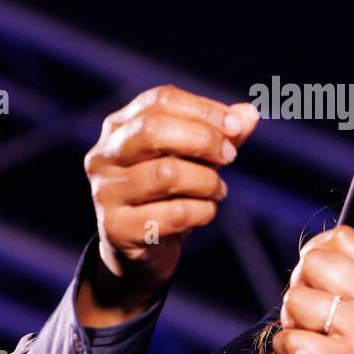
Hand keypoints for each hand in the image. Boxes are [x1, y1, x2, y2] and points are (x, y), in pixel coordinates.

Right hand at [79, 85, 258, 326]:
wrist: (140, 254)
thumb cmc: (169, 195)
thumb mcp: (195, 159)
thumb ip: (220, 135)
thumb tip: (250, 113)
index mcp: (119, 127)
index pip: (160, 99)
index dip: (204, 109)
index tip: (235, 127)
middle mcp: (104, 155)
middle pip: (153, 130)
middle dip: (204, 140)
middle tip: (230, 156)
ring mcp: (105, 192)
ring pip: (166, 174)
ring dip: (207, 181)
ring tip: (218, 190)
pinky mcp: (116, 228)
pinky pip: (172, 213)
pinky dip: (202, 211)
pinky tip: (206, 212)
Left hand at [273, 225, 353, 353]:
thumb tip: (334, 284)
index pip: (344, 237)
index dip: (319, 249)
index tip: (314, 271)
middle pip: (314, 261)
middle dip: (300, 282)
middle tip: (307, 307)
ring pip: (297, 300)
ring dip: (291, 318)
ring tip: (305, 334)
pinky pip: (293, 342)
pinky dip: (287, 349)